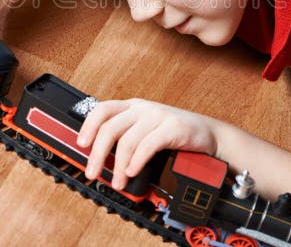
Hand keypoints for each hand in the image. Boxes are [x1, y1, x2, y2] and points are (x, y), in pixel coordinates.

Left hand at [76, 98, 217, 190]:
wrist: (209, 134)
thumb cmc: (176, 134)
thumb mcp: (147, 130)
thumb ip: (127, 137)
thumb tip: (102, 159)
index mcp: (133, 107)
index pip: (103, 110)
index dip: (88, 126)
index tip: (81, 145)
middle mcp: (143, 109)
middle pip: (110, 128)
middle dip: (98, 153)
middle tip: (92, 172)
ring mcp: (158, 116)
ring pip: (127, 140)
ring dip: (119, 165)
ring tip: (118, 182)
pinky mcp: (173, 127)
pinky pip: (148, 145)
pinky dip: (137, 161)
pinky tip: (132, 172)